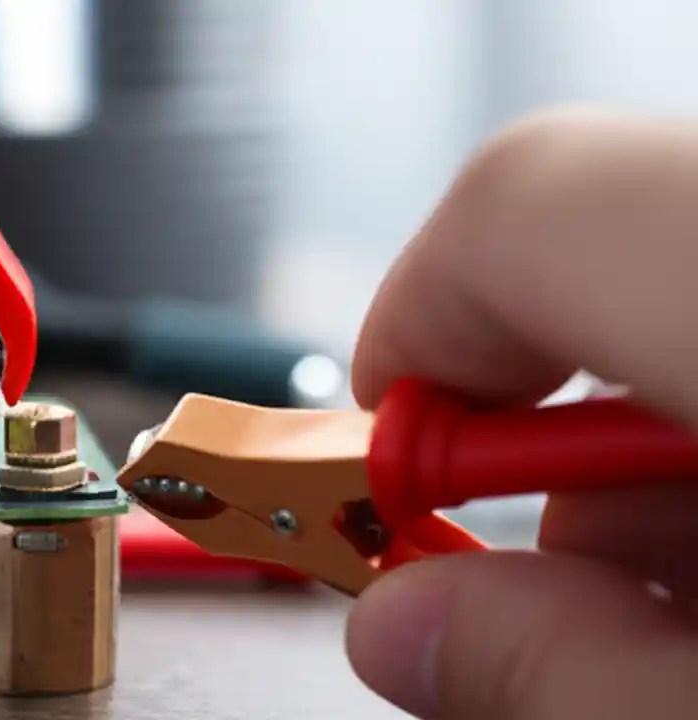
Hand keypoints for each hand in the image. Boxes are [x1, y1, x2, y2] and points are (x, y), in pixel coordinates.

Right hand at [347, 107, 697, 718]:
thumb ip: (554, 673)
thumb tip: (411, 627)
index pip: (525, 213)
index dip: (415, 331)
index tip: (385, 454)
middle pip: (610, 240)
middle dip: (535, 426)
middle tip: (538, 570)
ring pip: (692, 263)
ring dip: (651, 435)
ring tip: (688, 602)